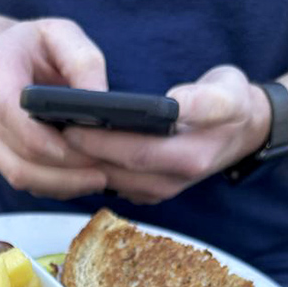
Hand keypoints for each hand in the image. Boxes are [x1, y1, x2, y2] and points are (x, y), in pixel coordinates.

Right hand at [0, 18, 109, 198]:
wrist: (7, 59)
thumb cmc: (39, 47)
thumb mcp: (64, 36)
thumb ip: (84, 63)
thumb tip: (101, 100)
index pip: (11, 112)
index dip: (44, 138)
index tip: (82, 147)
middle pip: (22, 153)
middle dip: (66, 166)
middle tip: (105, 168)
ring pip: (21, 175)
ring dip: (63, 183)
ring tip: (100, 178)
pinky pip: (27, 182)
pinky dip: (57, 186)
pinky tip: (85, 180)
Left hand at [64, 66, 271, 203]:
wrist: (240, 132)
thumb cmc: (232, 107)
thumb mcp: (229, 95)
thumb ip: (205, 101)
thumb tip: (176, 104)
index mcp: (187, 160)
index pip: (135, 154)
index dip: (101, 142)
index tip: (71, 126)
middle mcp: (168, 183)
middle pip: (115, 171)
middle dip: (82, 154)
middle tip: (48, 132)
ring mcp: (156, 191)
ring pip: (109, 180)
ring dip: (82, 163)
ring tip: (54, 139)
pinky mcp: (146, 190)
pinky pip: (111, 181)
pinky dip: (91, 166)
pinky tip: (73, 148)